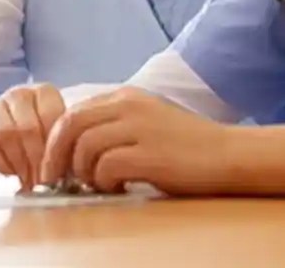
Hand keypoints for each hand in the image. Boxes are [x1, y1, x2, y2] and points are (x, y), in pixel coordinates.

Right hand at [0, 83, 65, 190]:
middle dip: (35, 158)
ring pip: (4, 133)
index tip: (54, 169)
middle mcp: (19, 95)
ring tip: (27, 177)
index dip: (51, 147)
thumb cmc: (50, 140)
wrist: (27, 141)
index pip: (49, 117)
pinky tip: (11, 171)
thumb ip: (61, 148)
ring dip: (17, 161)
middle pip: (26, 127)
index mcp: (44, 93)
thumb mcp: (60, 140)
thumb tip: (57, 173)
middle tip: (41, 179)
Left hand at [40, 87, 232, 194]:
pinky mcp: (149, 153)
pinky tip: (120, 186)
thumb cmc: (187, 146)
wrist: (229, 154)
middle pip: (69, 125)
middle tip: (58, 180)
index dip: (56, 141)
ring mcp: (139, 127)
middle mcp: (129, 105)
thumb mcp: (147, 122)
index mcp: (126, 97)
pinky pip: (105, 167)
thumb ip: (113, 127)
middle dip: (57, 156)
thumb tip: (73, 151)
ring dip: (85, 172)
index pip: (72, 111)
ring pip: (84, 147)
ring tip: (102, 184)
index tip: (55, 165)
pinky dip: (105, 182)